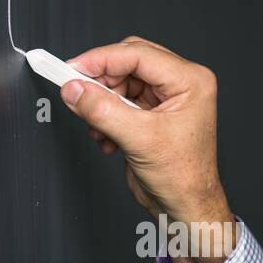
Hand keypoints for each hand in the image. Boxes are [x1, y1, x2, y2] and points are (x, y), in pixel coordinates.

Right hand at [60, 37, 235, 262]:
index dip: (100, 60)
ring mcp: (164, 99)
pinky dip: (104, 116)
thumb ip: (103, 110)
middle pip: (127, 63)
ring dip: (101, 102)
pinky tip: (105, 136)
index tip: (72, 69)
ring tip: (96, 125)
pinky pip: (117, 100)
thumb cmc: (184, 178)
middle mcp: (179, 85)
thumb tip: (75, 89)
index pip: (137, 55)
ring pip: (119, 82)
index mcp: (190, 81)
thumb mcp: (140, 139)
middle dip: (100, 80)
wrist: (186, 208)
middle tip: (76, 90)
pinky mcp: (149, 113)